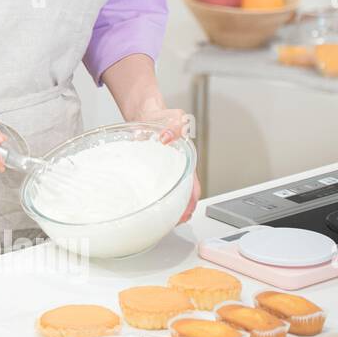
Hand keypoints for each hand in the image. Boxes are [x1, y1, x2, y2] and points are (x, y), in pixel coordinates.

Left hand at [147, 106, 199, 224]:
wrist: (146, 113)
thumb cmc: (162, 117)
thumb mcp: (173, 117)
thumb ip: (174, 126)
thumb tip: (168, 138)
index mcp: (185, 161)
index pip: (193, 187)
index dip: (191, 202)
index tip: (185, 213)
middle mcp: (175, 168)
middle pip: (182, 195)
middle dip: (180, 211)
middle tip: (171, 223)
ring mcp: (162, 171)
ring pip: (169, 193)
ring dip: (167, 206)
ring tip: (160, 219)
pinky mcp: (149, 170)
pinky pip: (152, 186)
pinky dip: (152, 196)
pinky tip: (145, 202)